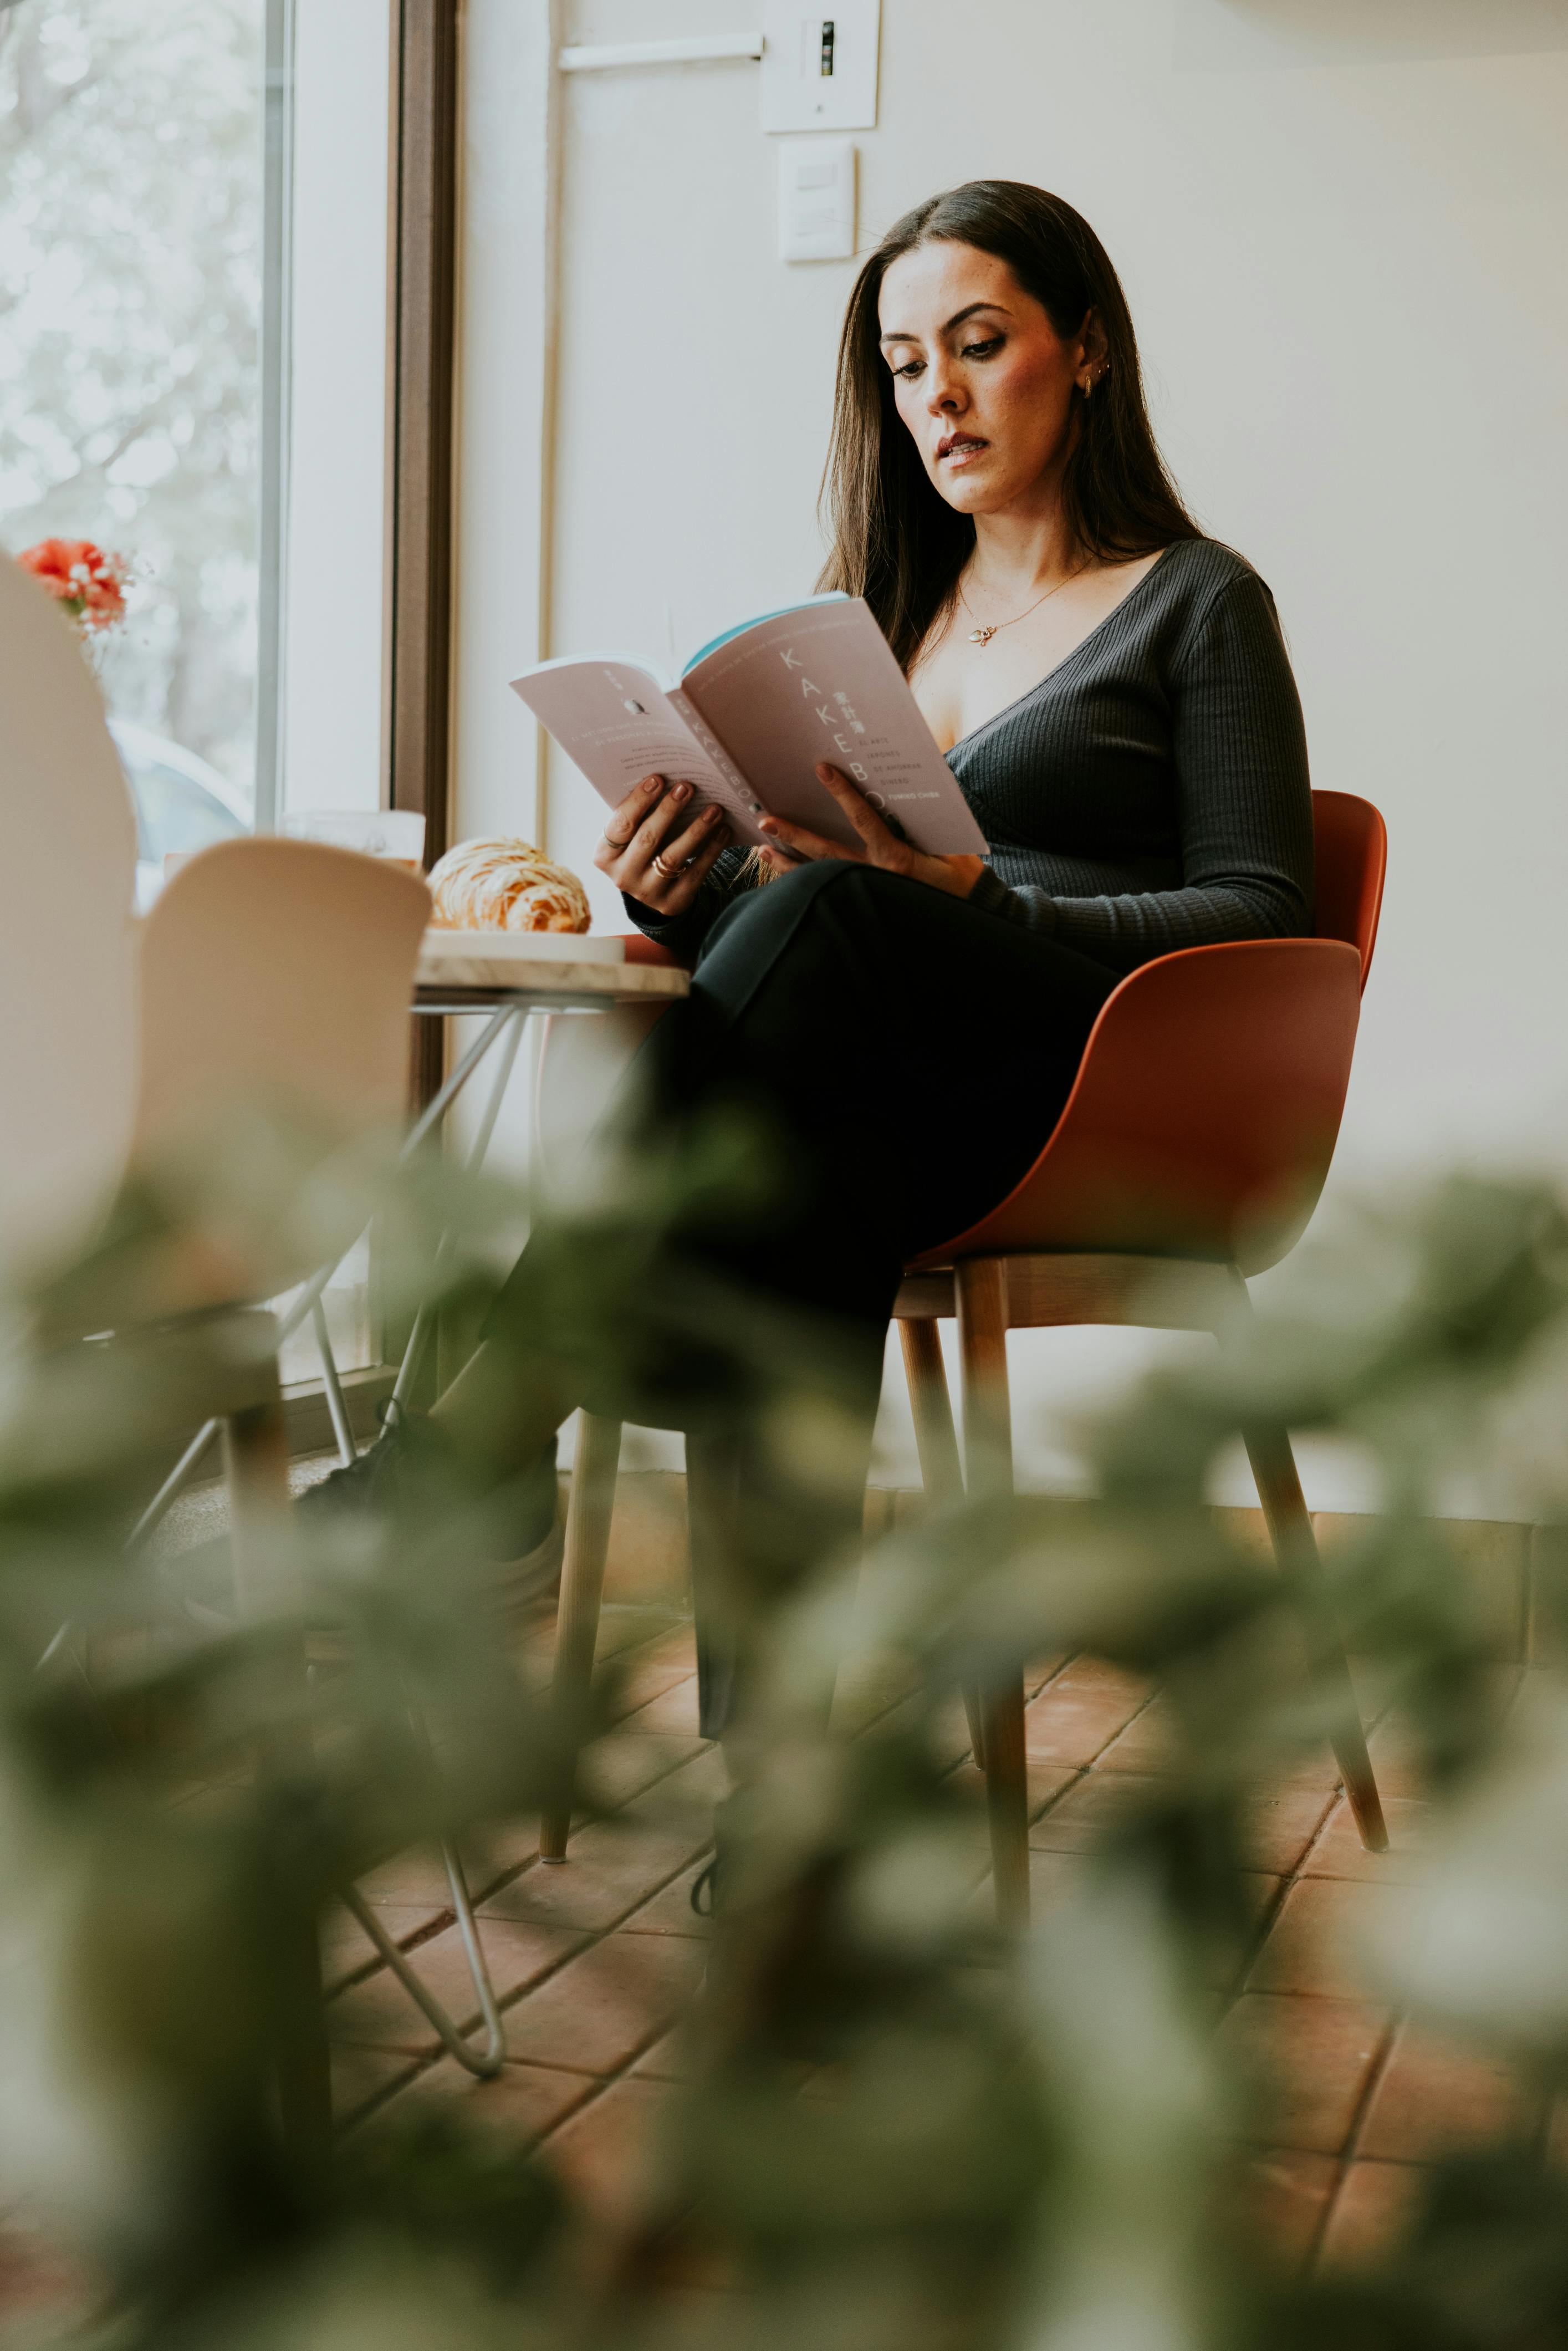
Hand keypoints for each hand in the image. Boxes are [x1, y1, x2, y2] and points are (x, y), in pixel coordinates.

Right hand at [593, 774, 730, 914]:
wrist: (653, 892)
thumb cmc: (642, 850)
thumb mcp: (631, 837)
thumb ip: (639, 815)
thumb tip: (668, 780)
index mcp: (605, 856)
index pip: (620, 825)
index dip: (639, 800)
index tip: (658, 778)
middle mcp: (623, 876)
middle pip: (647, 838)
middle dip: (668, 810)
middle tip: (687, 786)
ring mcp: (648, 893)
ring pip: (673, 857)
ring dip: (696, 829)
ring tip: (714, 808)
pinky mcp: (673, 902)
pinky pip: (695, 873)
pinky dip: (711, 850)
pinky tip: (723, 830)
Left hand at [757, 764, 984, 899]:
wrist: (968, 915)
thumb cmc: (961, 878)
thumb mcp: (952, 846)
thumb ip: (923, 821)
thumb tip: (907, 784)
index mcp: (897, 859)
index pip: (864, 821)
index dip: (843, 793)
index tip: (823, 770)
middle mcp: (876, 878)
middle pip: (827, 854)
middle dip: (795, 836)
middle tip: (766, 820)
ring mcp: (867, 894)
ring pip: (819, 878)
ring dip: (788, 864)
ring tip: (763, 849)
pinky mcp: (863, 904)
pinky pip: (826, 892)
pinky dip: (803, 883)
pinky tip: (783, 873)